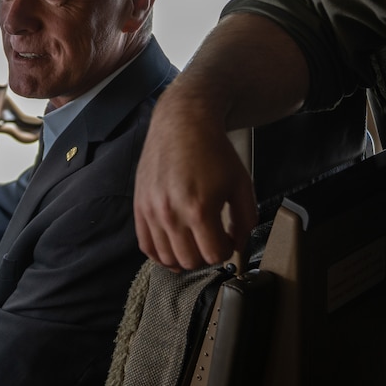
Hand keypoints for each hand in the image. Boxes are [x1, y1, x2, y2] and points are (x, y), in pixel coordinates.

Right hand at [134, 88, 255, 269]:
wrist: (183, 124)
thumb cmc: (213, 151)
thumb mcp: (241, 184)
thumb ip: (246, 220)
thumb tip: (238, 245)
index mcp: (199, 209)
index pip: (213, 255)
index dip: (226, 250)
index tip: (228, 239)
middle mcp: (171, 213)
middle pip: (190, 261)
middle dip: (206, 254)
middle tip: (212, 239)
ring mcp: (151, 211)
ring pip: (167, 258)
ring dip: (184, 256)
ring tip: (194, 241)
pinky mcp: (140, 206)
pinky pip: (146, 246)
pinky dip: (160, 254)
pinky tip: (174, 247)